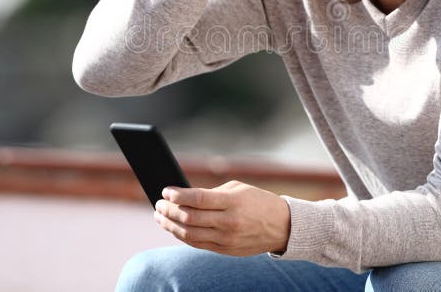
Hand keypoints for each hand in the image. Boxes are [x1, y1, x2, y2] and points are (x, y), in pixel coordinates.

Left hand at [153, 180, 290, 255]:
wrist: (282, 226)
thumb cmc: (258, 201)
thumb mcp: (238, 189)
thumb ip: (212, 194)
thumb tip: (185, 198)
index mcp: (233, 202)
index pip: (198, 199)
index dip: (178, 196)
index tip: (165, 191)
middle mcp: (228, 222)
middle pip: (190, 218)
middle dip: (169, 210)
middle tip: (158, 204)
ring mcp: (226, 239)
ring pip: (189, 234)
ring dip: (170, 225)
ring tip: (160, 216)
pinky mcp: (225, 250)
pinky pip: (197, 244)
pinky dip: (182, 235)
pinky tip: (175, 227)